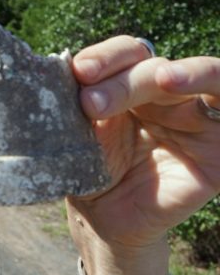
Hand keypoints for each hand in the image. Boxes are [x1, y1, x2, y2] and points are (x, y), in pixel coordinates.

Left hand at [67, 35, 219, 255]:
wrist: (103, 221)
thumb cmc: (89, 172)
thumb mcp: (82, 135)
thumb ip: (83, 103)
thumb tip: (69, 69)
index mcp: (133, 83)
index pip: (128, 53)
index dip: (106, 56)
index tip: (78, 71)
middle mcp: (168, 95)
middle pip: (156, 67)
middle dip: (123, 82)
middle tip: (91, 103)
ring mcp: (199, 119)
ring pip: (206, 76)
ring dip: (186, 74)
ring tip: (165, 79)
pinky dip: (219, 91)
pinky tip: (197, 94)